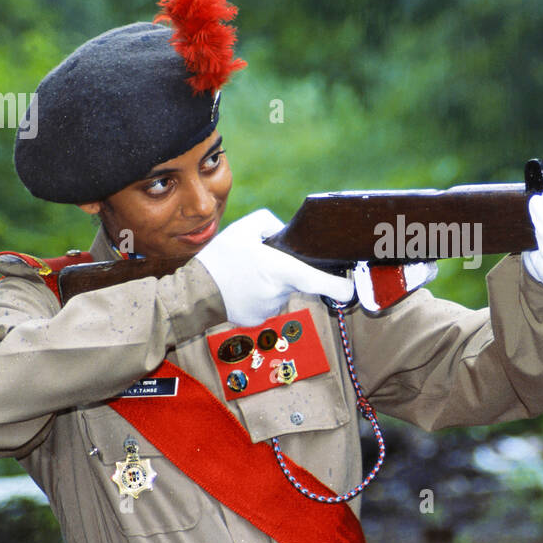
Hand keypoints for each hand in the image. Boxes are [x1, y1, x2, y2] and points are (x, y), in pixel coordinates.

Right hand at [194, 209, 354, 324]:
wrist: (193, 293)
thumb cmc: (218, 259)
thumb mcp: (243, 228)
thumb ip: (270, 223)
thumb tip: (284, 231)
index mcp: (280, 270)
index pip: (317, 281)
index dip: (338, 286)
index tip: (350, 288)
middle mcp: (279, 293)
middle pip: (295, 280)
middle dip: (285, 271)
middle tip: (260, 263)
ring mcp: (269, 309)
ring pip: (280, 292)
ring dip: (270, 283)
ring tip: (245, 275)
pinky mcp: (258, 319)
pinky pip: (266, 304)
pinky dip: (258, 296)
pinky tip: (240, 288)